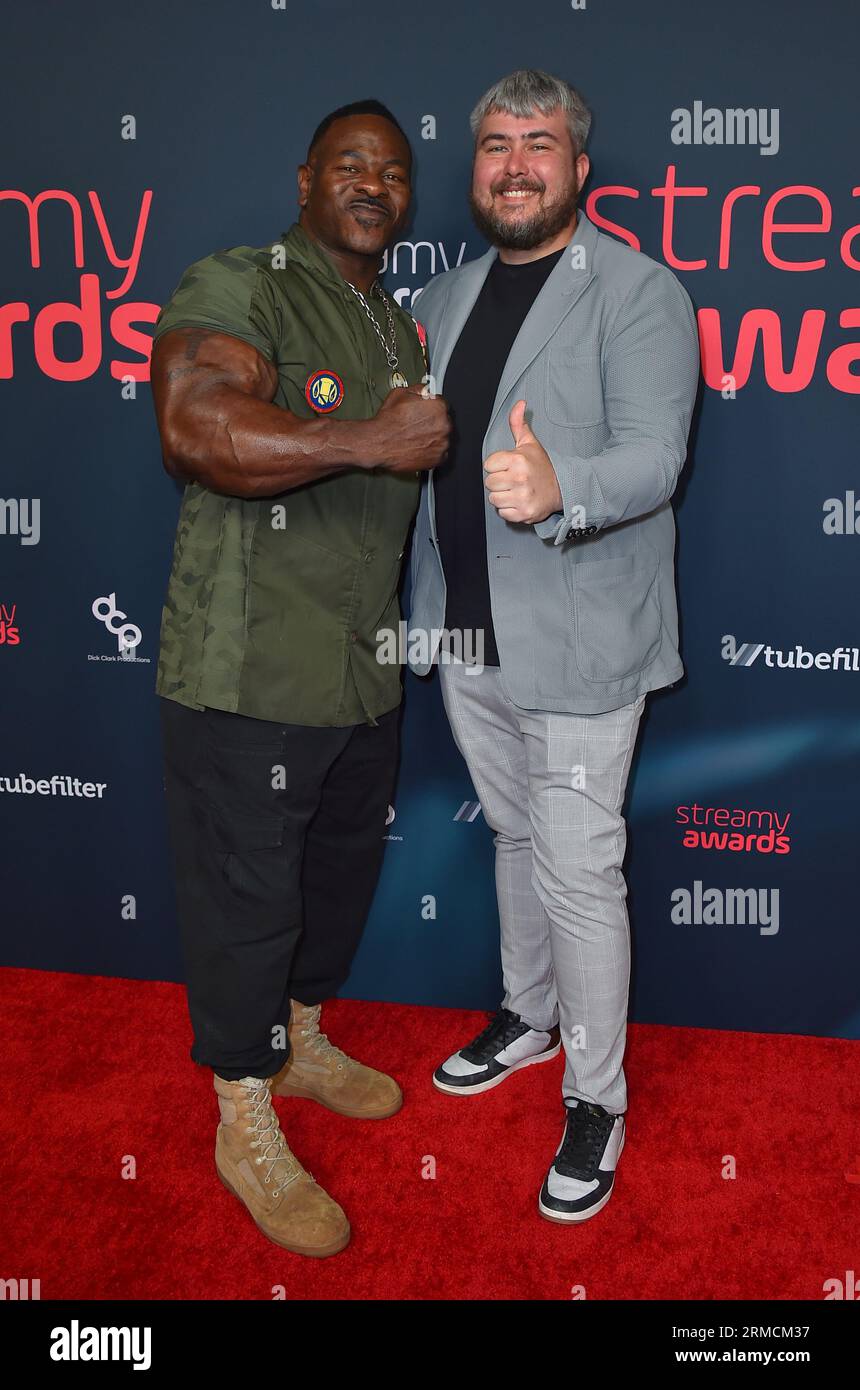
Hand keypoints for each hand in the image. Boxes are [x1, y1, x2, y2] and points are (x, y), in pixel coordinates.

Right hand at [371, 384, 450, 473]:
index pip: (442, 405)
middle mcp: (444, 425)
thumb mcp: (400, 393)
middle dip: (433, 424)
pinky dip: (432, 451)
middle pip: (444, 422)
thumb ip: (419, 390)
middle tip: (418, 427)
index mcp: (438, 406)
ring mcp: (442, 443)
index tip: (425, 414)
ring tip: (416, 438)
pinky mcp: (438, 459)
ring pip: (442, 438)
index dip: (431, 410)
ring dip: (433, 437)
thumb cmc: (388, 421)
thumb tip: (425, 391)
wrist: (379, 443)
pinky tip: (419, 447)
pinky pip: (440, 454)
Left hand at [484, 400, 561, 522]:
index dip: (496, 466)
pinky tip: (519, 501)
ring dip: (502, 497)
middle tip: (513, 480)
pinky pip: (502, 513)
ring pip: (494, 499)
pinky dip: (509, 510)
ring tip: (516, 491)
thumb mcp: (530, 443)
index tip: (509, 467)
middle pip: (489, 483)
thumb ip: (518, 424)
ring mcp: (522, 497)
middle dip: (499, 482)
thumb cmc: (542, 466)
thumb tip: (519, 402)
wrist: (562, 488)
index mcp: (518, 460)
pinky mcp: (524, 513)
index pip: (488, 465)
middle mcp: (519, 479)